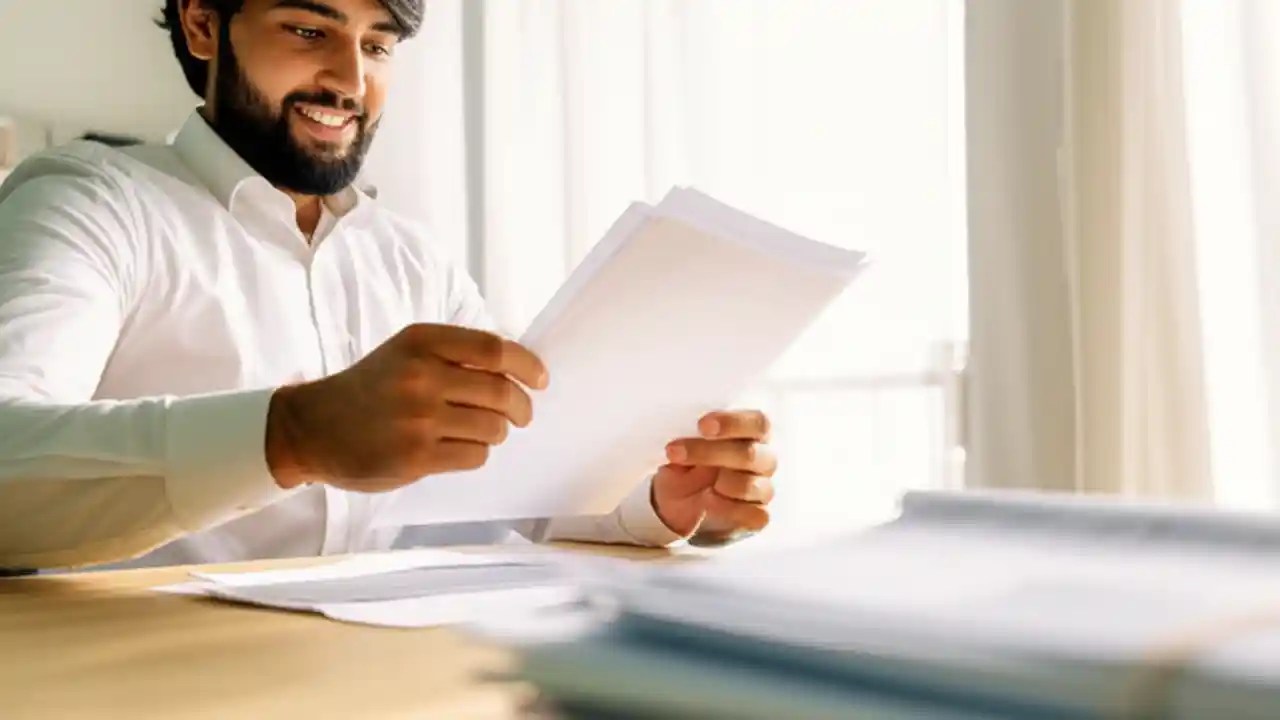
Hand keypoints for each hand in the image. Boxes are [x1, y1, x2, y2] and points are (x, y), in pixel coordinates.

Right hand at [265, 323, 547, 491]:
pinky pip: (475, 455)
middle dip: (522, 407)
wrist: (312, 427)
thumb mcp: (405, 353)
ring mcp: (419, 418)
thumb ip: (455, 355)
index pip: (494, 349)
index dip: (527, 365)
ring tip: (477, 430)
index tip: (540, 379)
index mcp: (422, 342)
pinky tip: (456, 447)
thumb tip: (518, 370)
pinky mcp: (417, 456)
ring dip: (496, 432)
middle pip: (502, 392)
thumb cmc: (370, 388)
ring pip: (493, 427)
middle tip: (522, 414)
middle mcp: (421, 376)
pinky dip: (476, 452)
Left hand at [651, 410, 776, 539]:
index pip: (758, 423)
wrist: (678, 503)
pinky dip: (726, 508)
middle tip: (674, 451)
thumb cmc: (687, 465)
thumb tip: (682, 429)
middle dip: (709, 452)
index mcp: (752, 434)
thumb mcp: (682, 446)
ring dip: (715, 482)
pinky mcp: (759, 516)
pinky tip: (708, 502)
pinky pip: (752, 514)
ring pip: (749, 485)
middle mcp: (764, 460)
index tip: (702, 425)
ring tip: (692, 480)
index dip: (733, 423)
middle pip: (750, 454)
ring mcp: (763, 488)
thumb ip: (689, 436)